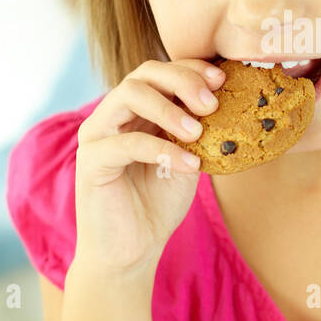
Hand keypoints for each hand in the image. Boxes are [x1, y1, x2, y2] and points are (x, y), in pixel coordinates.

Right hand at [72, 57, 224, 277]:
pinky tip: (189, 165)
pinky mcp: (90, 162)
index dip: (191, 69)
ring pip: (128, 95)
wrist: (133, 250)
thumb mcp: (188, 157)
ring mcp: (97, 135)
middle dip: (182, 81)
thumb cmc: (159, 203)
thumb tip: (231, 101)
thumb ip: (199, 129)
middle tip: (211, 104)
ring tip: (198, 132)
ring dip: (168, 109)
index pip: (160, 71)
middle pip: (143, 74)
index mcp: (136, 110)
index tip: (222, 81)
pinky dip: (161, 149)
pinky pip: (125, 143)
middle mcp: (113, 115)